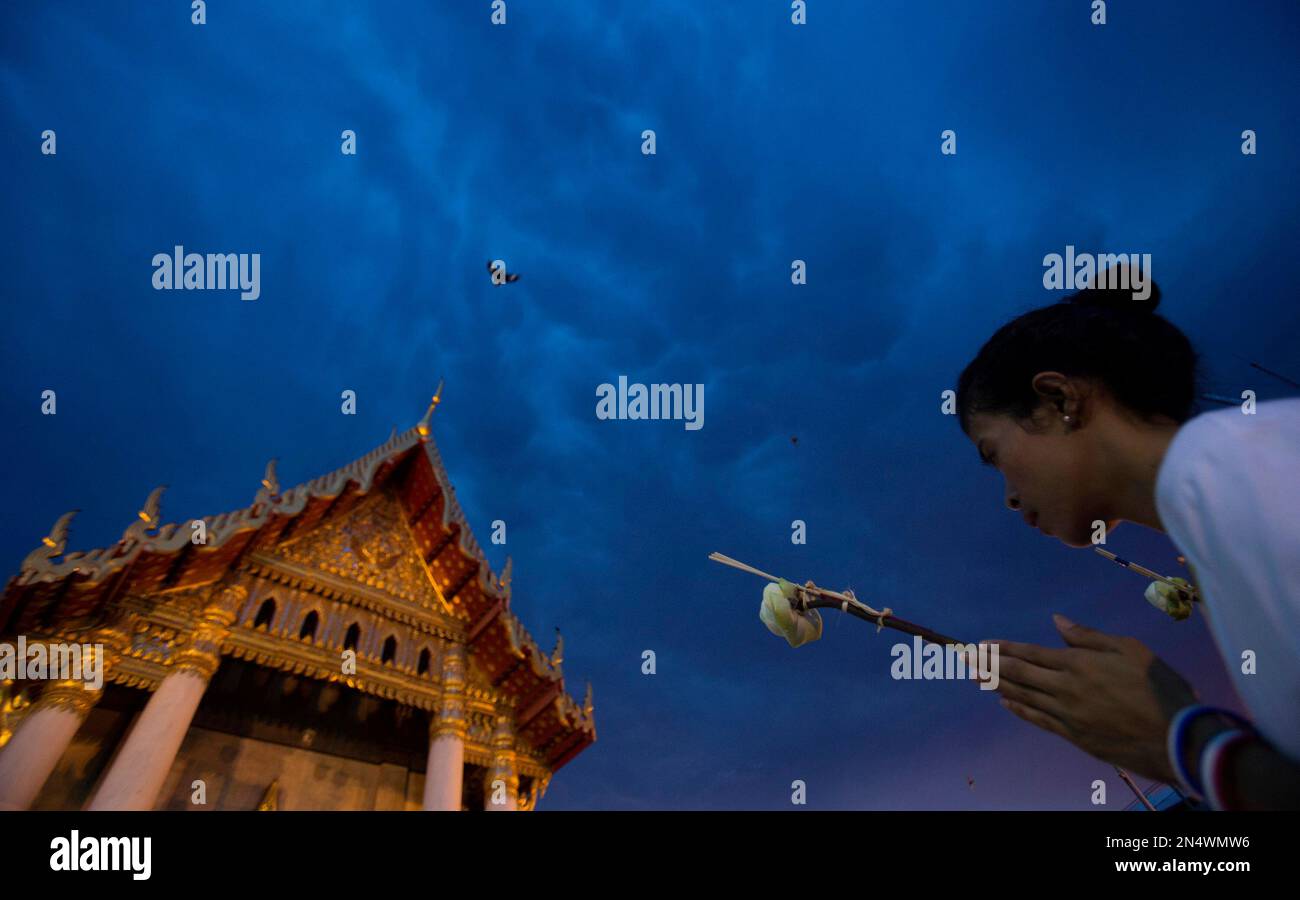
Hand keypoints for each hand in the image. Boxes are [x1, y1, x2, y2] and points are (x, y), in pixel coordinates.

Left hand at [982, 614, 1197, 781]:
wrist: (1177, 738)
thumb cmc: (1160, 688)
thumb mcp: (1129, 649)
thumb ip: (1088, 636)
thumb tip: (1058, 620)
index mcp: (1078, 664)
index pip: (1030, 653)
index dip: (1003, 649)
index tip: (981, 645)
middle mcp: (1066, 689)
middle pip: (1018, 674)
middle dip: (989, 664)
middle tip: (964, 659)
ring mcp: (1068, 715)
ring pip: (1024, 696)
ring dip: (997, 685)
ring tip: (976, 676)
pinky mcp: (1075, 737)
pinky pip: (1039, 720)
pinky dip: (1019, 710)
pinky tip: (1006, 702)